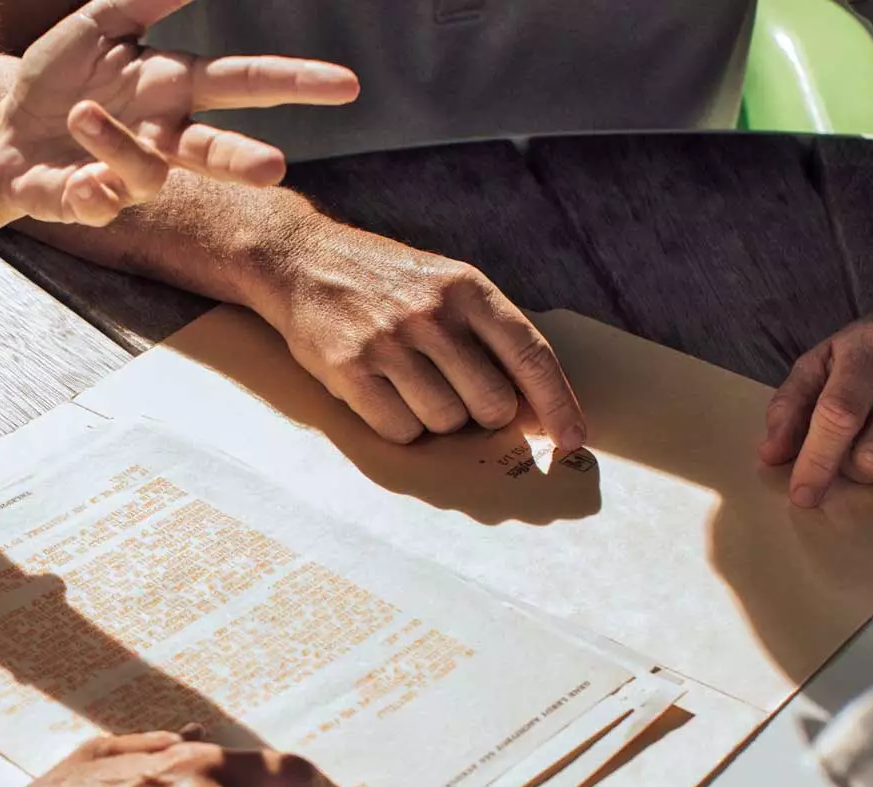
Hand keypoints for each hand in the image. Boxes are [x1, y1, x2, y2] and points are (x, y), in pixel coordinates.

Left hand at [0, 0, 357, 225]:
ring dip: (115, 143)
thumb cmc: (56, 81)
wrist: (2, 135)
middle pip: (215, 150)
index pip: (242, 82)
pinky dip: (88, 188)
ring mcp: (128, 175)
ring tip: (80, 114)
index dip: (293, 82)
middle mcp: (160, 136)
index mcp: (171, 88)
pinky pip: (101, 202)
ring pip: (148, 171)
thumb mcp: (94, 24)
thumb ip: (142, 0)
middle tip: (274, 169)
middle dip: (243, 160)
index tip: (345, 84)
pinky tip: (77, 179)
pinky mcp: (91, 204)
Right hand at [247, 221, 586, 449]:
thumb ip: (487, 333)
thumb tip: (532, 403)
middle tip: (457, 393)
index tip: (572, 440)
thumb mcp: (444, 284)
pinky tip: (383, 394)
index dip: (556, 404)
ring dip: (435, 418)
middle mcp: (432, 314)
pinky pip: (400, 430)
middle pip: (491, 404)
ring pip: (445, 422)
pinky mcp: (351, 369)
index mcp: (468, 289)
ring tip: (409, 384)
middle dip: (482, 414)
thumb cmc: (383, 281)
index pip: (530, 356)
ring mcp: (390, 342)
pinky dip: (399, 425)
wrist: (300, 260)